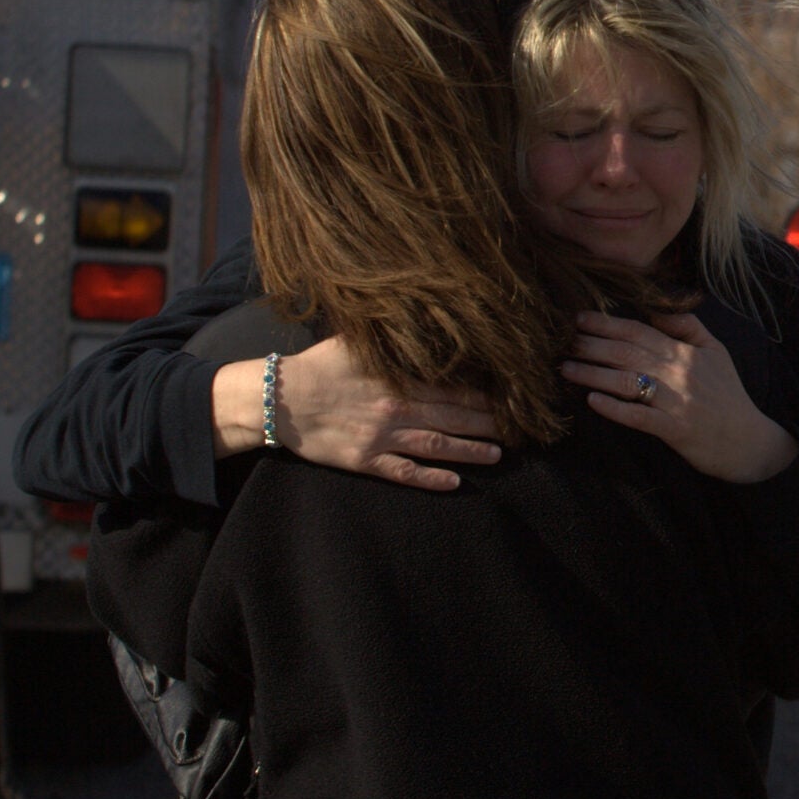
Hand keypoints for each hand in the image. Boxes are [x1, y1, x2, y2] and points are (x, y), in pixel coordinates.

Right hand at [210, 336, 503, 490]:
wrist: (278, 398)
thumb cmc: (318, 365)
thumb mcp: (356, 341)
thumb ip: (392, 336)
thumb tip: (422, 316)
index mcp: (398, 377)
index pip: (454, 385)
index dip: (486, 390)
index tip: (512, 391)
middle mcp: (397, 407)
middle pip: (454, 415)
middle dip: (489, 420)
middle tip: (520, 424)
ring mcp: (382, 437)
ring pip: (437, 445)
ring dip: (471, 450)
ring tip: (500, 454)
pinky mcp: (365, 460)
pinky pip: (404, 472)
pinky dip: (431, 479)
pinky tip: (455, 483)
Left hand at [563, 311, 797, 483]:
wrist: (751, 441)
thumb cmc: (730, 396)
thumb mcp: (716, 352)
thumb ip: (688, 327)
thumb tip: (656, 308)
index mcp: (685, 352)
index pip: (639, 331)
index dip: (607, 323)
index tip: (579, 318)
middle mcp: (679, 373)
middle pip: (626, 352)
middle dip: (591, 345)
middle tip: (560, 341)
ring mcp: (677, 401)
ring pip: (627, 382)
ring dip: (593, 374)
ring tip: (566, 369)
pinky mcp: (675, 430)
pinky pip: (640, 417)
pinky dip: (615, 409)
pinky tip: (592, 402)